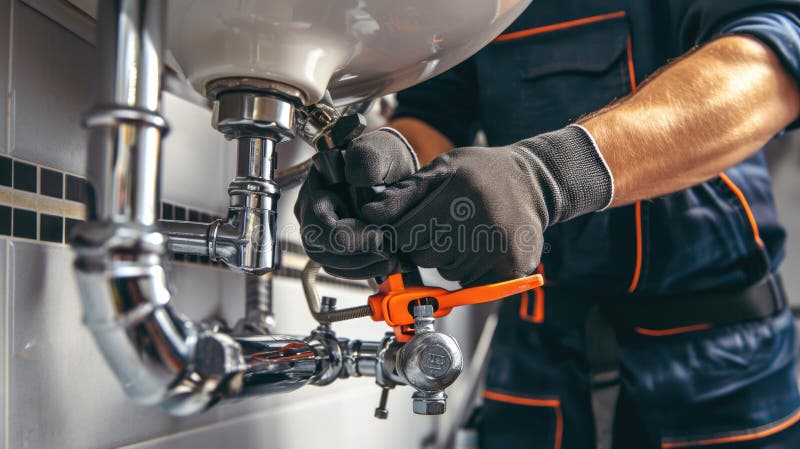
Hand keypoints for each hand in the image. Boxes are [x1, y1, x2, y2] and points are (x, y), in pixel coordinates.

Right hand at [294, 128, 418, 277]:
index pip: (317, 223)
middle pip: (319, 248)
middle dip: (355, 256)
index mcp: (315, 187)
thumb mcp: (379, 149)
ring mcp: (321, 230)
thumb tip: (355, 178)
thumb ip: (367, 159)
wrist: (391, 169)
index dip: (345, 237)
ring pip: (330, 262)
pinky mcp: (336, 245)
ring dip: (362, 266)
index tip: (378, 236)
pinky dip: (365, 269)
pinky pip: (342, 267)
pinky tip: (387, 262)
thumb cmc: (382, 156)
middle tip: (388, 251)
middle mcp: (311, 212)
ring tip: (392, 259)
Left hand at [359, 125, 613, 285]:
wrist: (534, 184)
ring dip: (448, 259)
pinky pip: (468, 283)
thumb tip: (369, 215)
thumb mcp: (443, 168)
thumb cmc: (481, 174)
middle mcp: (480, 218)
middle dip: (424, 244)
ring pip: (445, 271)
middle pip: (422, 254)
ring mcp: (498, 246)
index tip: (406, 227)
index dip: (399, 232)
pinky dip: (468, 271)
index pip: (403, 231)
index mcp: (458, 189)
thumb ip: (406, 192)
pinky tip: (480, 248)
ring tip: (467, 232)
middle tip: (444, 224)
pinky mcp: (510, 268)